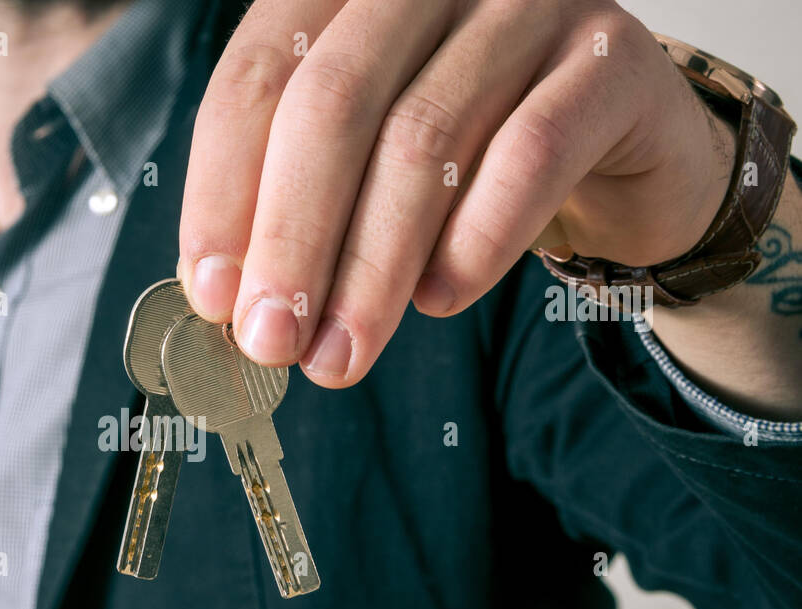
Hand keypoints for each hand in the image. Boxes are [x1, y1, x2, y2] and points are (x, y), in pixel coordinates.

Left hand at [178, 0, 736, 386]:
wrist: (618, 150)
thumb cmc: (466, 162)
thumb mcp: (363, 171)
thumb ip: (292, 209)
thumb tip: (226, 298)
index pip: (257, 76)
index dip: (223, 192)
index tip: (213, 296)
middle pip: (332, 103)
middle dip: (291, 239)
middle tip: (272, 340)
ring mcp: (526, 2)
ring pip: (423, 136)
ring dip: (370, 267)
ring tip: (342, 352)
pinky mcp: (610, 59)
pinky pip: (529, 155)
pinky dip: (474, 242)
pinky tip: (439, 300)